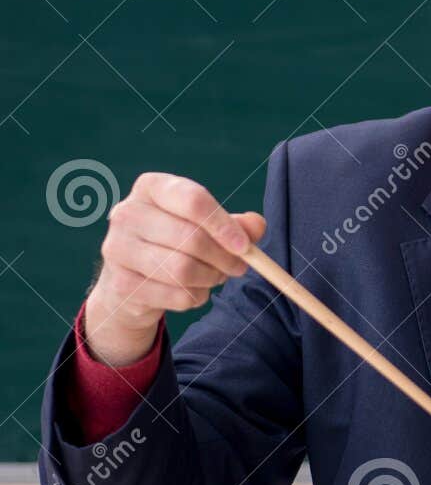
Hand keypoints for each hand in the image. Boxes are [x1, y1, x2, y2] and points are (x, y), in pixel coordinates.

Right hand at [84, 172, 266, 366]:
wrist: (131, 281)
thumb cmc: (174, 243)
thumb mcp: (205, 226)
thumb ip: (235, 224)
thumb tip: (257, 225)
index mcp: (151, 187)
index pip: (193, 200)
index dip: (223, 225)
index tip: (244, 246)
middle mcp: (127, 212)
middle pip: (191, 238)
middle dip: (224, 258)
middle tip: (239, 267)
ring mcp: (118, 248)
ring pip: (183, 270)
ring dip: (211, 279)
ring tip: (215, 277)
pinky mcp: (121, 283)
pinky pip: (176, 295)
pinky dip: (196, 298)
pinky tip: (194, 291)